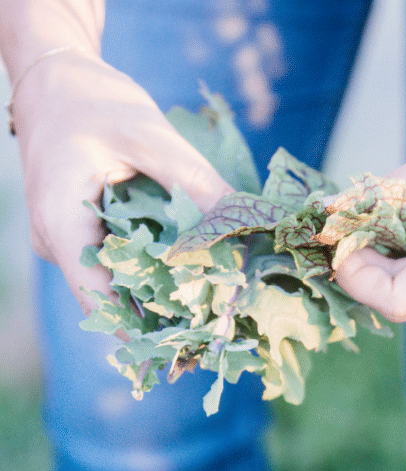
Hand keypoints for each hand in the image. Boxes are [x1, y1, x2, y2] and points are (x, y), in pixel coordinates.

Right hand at [11, 48, 232, 313]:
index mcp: (61, 227)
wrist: (55, 78)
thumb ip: (194, 180)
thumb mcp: (148, 134)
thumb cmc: (92, 101)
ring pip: (119, 285)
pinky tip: (197, 280)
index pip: (99, 301)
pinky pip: (122, 263)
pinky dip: (157, 273)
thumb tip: (242, 221)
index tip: (186, 350)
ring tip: (215, 315)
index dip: (143, 332)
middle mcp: (61, 244)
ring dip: (163, 299)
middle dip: (164, 319)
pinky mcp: (89, 233)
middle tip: (216, 336)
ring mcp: (73, 241)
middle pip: (113, 300)